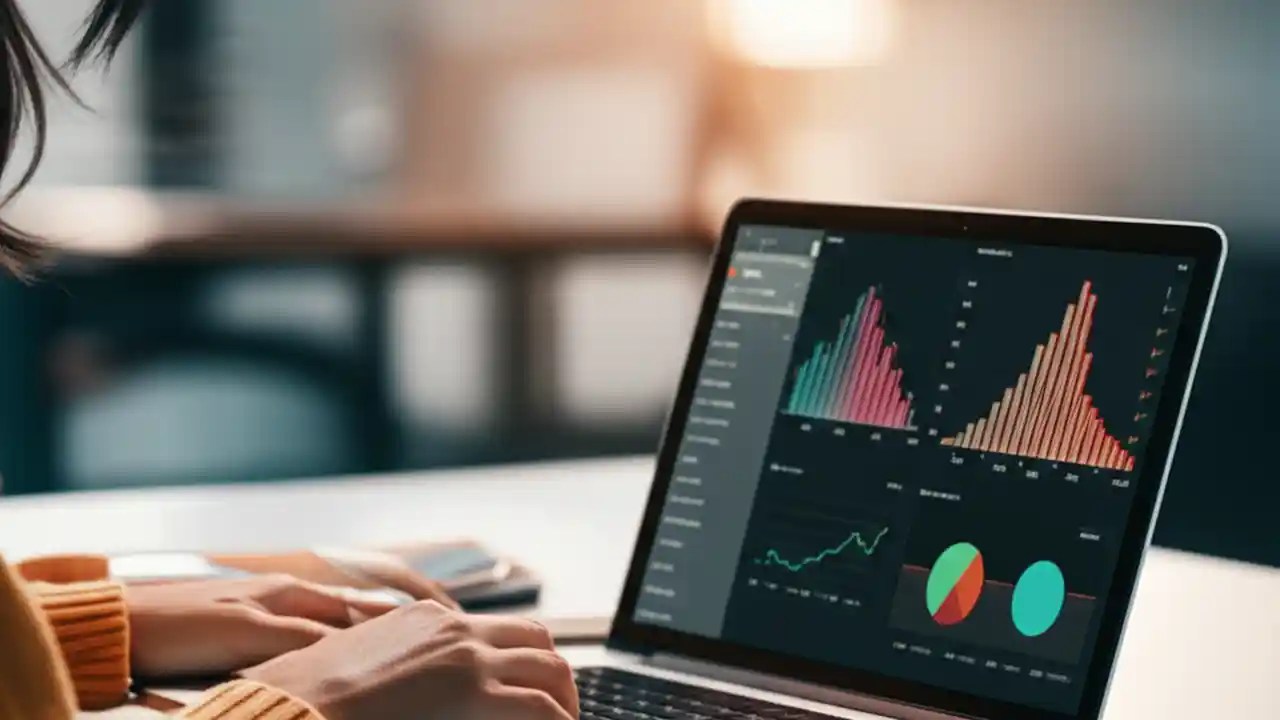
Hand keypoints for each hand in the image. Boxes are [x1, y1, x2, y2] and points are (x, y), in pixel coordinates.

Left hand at [127, 574, 398, 677]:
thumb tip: (353, 649)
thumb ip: (302, 638)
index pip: (355, 608)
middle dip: (380, 620)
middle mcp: (281, 595)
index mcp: (289, 592)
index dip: (391, 617)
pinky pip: (298, 634)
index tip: (429, 621)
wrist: (121, 628)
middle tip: (418, 631)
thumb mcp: (248, 634)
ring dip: (353, 632)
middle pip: (343, 611)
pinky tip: (323, 655)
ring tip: (383, 644)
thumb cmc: (181, 629)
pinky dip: (322, 642)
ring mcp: (261, 609)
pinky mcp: (241, 627)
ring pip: (321, 621)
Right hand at [241, 601, 577, 719]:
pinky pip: (541, 709)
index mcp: (427, 619)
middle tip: (558, 712)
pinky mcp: (475, 695)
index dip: (522, 663)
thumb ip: (405, 669)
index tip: (527, 689)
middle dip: (555, 678)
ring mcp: (469, 659)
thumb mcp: (361, 666)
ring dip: (563, 702)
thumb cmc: (308, 701)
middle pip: (537, 644)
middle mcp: (456, 630)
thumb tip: (420, 695)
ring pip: (552, 671)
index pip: (498, 632)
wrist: (291, 713)